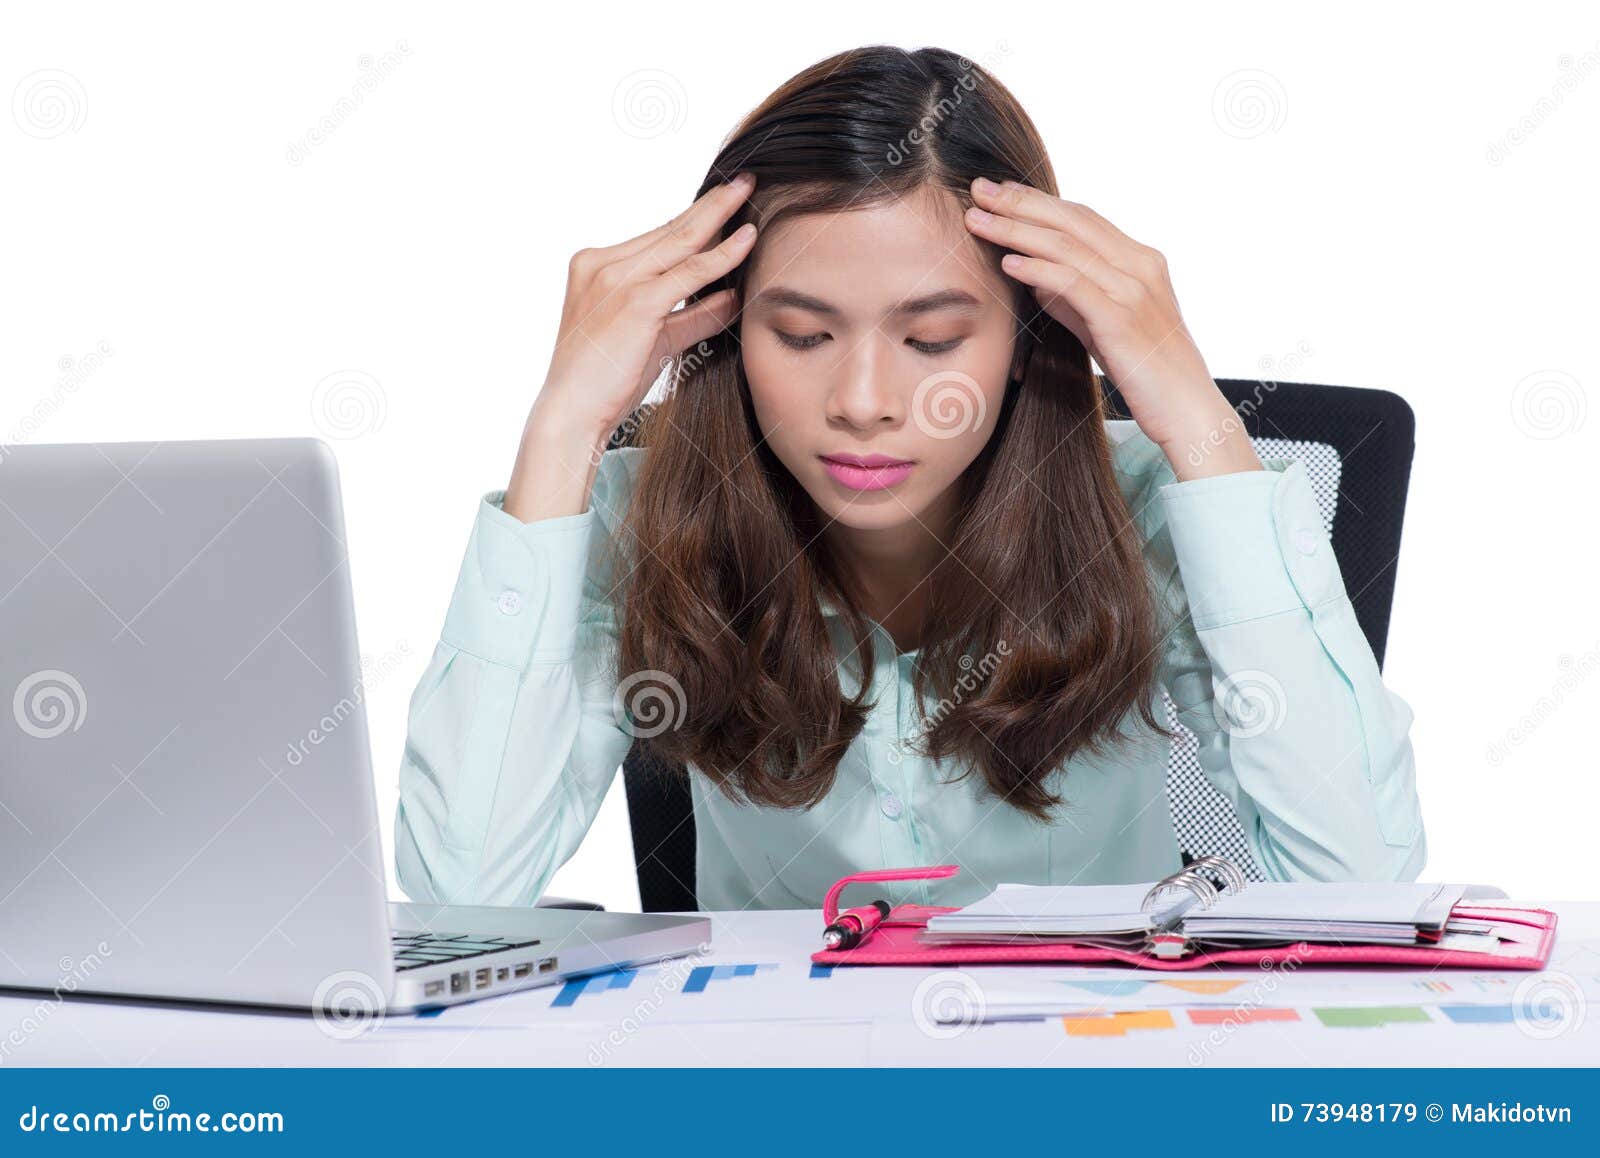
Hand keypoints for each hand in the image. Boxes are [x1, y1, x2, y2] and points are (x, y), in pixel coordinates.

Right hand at [533, 171, 759, 442]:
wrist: (573, 414)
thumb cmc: (607, 382)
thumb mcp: (656, 341)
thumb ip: (694, 316)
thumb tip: (733, 297)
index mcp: (595, 266)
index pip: (656, 237)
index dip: (695, 220)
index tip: (725, 202)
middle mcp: (602, 264)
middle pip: (670, 228)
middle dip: (711, 204)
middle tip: (744, 180)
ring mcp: (616, 279)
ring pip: (681, 241)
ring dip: (720, 216)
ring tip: (750, 193)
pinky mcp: (635, 301)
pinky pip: (690, 272)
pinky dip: (722, 256)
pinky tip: (746, 240)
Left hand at [962, 177, 1257, 478]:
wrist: (1188, 411)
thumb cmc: (1146, 374)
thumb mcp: (1104, 329)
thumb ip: (1072, 301)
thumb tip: (1034, 278)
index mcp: (1140, 262)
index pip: (1083, 219)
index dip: (1039, 202)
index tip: (1000, 192)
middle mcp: (1140, 266)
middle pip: (1072, 221)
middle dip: (1021, 203)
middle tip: (979, 189)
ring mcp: (1134, 290)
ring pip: (1067, 247)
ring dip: (1017, 230)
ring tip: (978, 220)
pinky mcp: (1122, 319)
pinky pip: (1074, 284)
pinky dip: (1038, 269)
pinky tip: (1008, 262)